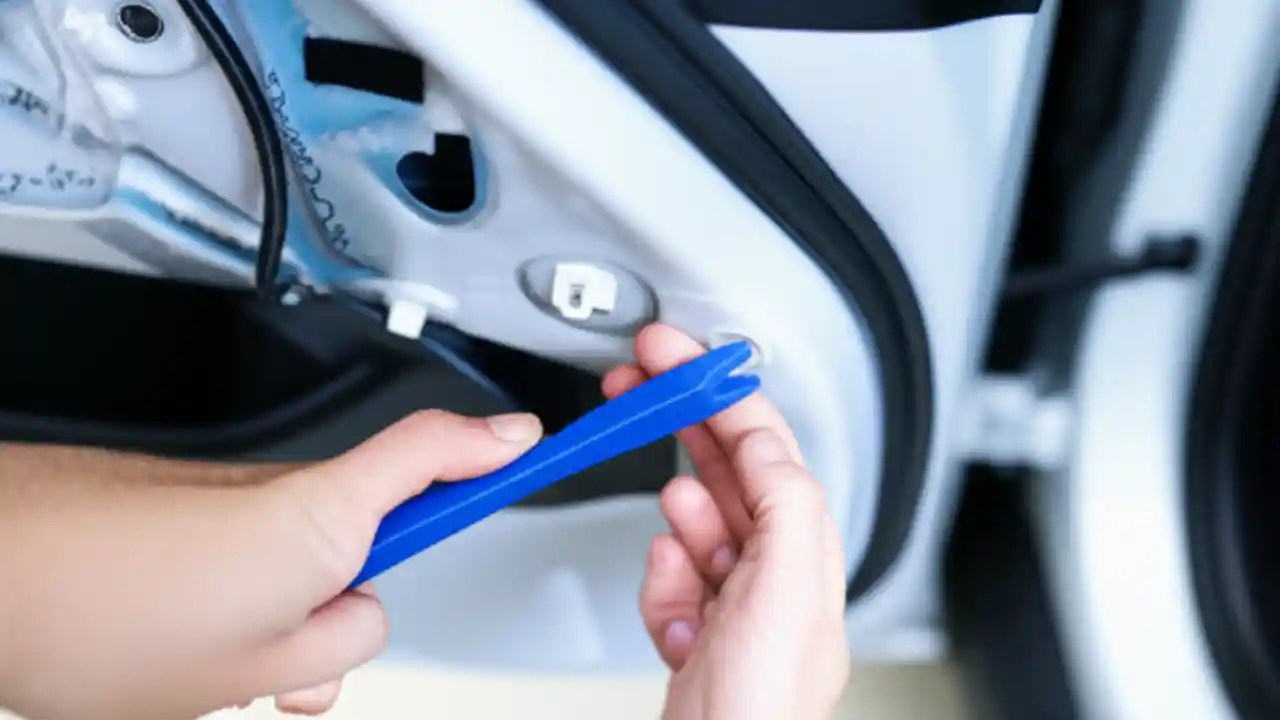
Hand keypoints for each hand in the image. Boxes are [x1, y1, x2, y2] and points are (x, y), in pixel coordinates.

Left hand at [0, 410, 542, 719]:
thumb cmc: (102, 612)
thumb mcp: (257, 667)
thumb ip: (337, 640)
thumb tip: (357, 620)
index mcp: (322, 515)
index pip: (436, 456)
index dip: (494, 446)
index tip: (538, 440)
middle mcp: (281, 489)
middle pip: (363, 546)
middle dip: (339, 610)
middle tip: (291, 663)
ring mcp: (229, 495)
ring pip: (295, 566)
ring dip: (273, 623)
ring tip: (204, 662)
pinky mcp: (187, 507)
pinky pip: (241, 561)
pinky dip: (227, 607)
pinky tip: (170, 644)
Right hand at [603, 325, 850, 719]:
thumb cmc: (761, 706)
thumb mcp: (786, 590)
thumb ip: (783, 503)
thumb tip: (763, 440)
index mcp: (807, 545)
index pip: (766, 443)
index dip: (720, 390)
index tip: (678, 354)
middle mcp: (777, 563)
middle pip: (727, 464)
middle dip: (683, 420)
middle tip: (641, 379)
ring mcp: (735, 592)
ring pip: (693, 520)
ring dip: (677, 525)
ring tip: (676, 537)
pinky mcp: (697, 619)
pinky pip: (667, 572)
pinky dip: (660, 585)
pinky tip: (673, 614)